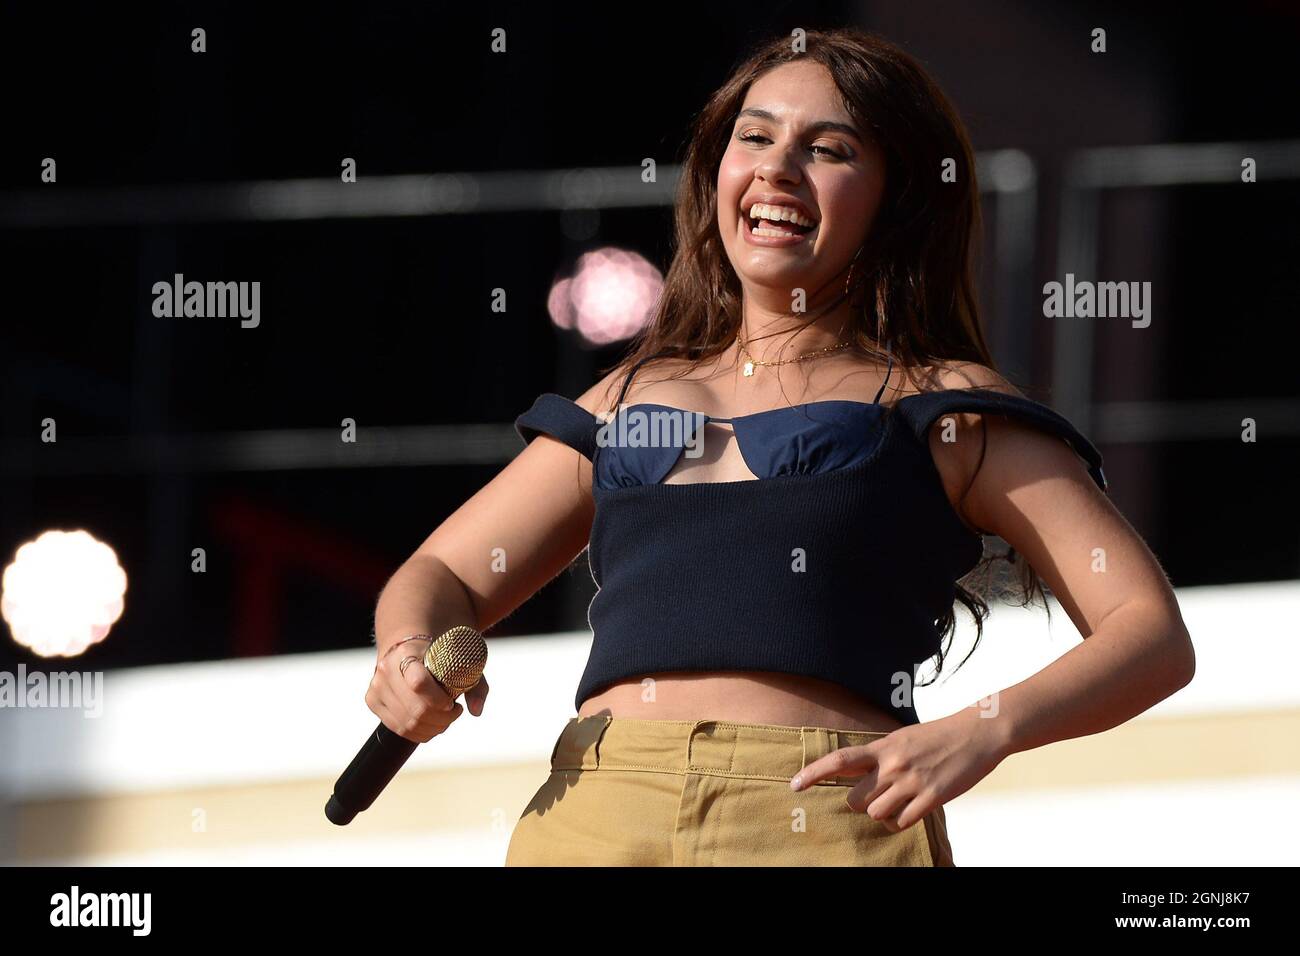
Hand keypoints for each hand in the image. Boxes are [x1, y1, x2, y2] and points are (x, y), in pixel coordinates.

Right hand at [366, 638, 490, 742]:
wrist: (409, 638)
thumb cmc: (441, 649)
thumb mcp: (463, 658)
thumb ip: (476, 684)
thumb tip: (476, 711)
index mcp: (407, 651)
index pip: (419, 684)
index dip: (439, 700)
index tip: (454, 702)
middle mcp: (386, 669)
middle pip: (416, 710)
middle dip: (442, 719)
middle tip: (455, 711)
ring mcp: (376, 686)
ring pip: (407, 724)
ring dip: (432, 727)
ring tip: (445, 717)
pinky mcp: (372, 700)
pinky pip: (398, 728)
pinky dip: (419, 732)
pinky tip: (431, 722)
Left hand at [789, 707, 1007, 830]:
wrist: (978, 733)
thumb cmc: (938, 736)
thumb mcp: (903, 738)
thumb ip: (881, 755)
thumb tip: (858, 772)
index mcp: (883, 746)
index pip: (839, 760)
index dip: (813, 773)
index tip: (794, 786)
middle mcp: (892, 764)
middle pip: (855, 800)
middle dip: (862, 803)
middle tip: (880, 796)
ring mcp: (911, 781)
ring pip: (876, 814)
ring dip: (884, 814)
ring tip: (901, 802)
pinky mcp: (931, 797)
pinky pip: (902, 822)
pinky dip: (903, 821)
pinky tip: (914, 810)